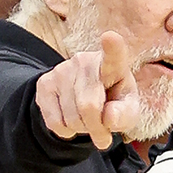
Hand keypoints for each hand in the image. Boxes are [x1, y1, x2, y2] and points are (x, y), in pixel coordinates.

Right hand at [35, 30, 138, 149]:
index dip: (112, 47)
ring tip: (87, 121)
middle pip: (89, 107)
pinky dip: (66, 131)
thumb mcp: (127, 111)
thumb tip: (109, 117)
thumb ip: (125, 115)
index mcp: (112, 65)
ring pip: (71, 118)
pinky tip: (72, 120)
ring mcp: (62, 70)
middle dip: (97, 129)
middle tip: (102, 135)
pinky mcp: (45, 84)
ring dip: (81, 130)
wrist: (87, 100)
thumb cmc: (113, 102)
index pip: (113, 55)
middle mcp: (85, 61)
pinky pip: (55, 122)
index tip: (110, 37)